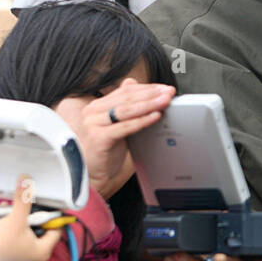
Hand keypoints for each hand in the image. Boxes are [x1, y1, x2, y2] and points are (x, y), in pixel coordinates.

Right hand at [0, 175, 61, 260]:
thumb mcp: (15, 219)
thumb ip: (23, 199)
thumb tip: (27, 180)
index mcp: (42, 251)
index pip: (56, 228)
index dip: (52, 214)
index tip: (48, 202)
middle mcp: (32, 254)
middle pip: (39, 226)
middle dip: (30, 213)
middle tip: (27, 203)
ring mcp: (19, 253)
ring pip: (24, 228)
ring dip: (17, 216)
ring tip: (10, 208)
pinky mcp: (6, 251)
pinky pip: (12, 232)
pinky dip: (7, 223)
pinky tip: (1, 214)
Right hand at [54, 79, 174, 198]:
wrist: (92, 177)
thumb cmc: (105, 152)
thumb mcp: (117, 125)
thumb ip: (124, 106)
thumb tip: (133, 83)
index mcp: (97, 106)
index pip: (125, 91)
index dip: (146, 88)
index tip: (164, 88)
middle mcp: (92, 112)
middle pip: (127, 98)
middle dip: (151, 94)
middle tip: (169, 92)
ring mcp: (93, 124)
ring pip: (126, 110)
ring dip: (149, 104)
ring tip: (165, 101)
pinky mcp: (98, 138)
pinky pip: (124, 127)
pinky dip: (142, 120)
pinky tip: (155, 116)